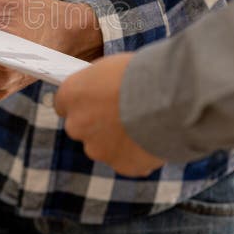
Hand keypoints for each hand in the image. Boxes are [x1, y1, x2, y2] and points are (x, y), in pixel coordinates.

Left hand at [55, 55, 165, 175]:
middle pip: (82, 127)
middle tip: (123, 113)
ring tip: (144, 125)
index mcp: (71, 95)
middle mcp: (77, 125)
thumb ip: (97, 85)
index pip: (64, 103)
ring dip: (118, 140)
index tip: (94, 101)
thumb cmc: (141, 74)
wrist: (169, 99)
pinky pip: (127, 160)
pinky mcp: (120, 165)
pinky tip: (153, 137)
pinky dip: (138, 152)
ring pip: (104, 147)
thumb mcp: (110, 67)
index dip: (82, 102)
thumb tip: (100, 91)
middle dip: (98, 123)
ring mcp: (97, 148)